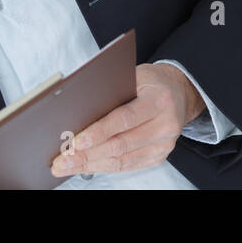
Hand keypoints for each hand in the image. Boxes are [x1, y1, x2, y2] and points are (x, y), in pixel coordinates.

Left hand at [50, 62, 204, 176]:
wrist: (179, 93)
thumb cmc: (151, 82)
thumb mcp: (136, 75)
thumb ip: (113, 90)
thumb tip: (78, 110)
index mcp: (159, 100)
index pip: (124, 119)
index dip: (98, 132)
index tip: (75, 142)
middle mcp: (166, 124)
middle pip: (120, 145)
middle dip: (87, 154)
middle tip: (61, 161)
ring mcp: (164, 144)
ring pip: (121, 160)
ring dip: (91, 165)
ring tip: (67, 166)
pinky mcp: (158, 156)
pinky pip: (127, 166)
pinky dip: (104, 167)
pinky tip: (86, 166)